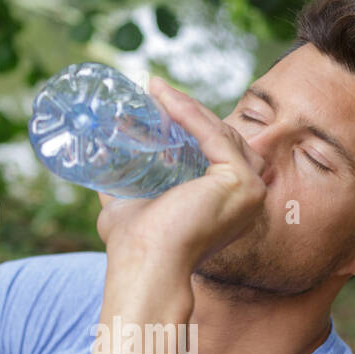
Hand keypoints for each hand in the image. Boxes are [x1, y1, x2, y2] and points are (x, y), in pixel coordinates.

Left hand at [95, 77, 266, 276]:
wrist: (143, 262)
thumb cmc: (137, 244)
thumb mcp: (131, 201)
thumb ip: (128, 180)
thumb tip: (104, 157)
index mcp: (226, 204)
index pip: (214, 151)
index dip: (188, 124)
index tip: (157, 102)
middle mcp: (245, 199)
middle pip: (220, 138)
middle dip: (187, 111)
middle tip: (154, 90)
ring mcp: (250, 191)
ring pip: (220, 133)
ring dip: (187, 108)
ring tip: (156, 91)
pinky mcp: (242, 183)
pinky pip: (215, 136)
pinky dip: (190, 114)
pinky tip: (166, 99)